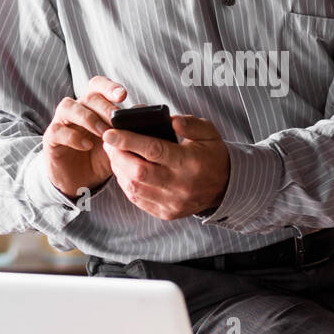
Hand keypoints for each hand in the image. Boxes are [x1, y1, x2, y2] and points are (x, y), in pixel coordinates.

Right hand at [41, 75, 127, 200]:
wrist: (78, 180)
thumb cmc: (98, 156)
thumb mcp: (116, 143)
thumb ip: (126, 128)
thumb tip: (143, 112)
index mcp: (92, 105)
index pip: (97, 85)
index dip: (109, 87)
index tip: (123, 95)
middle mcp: (76, 109)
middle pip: (88, 96)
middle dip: (105, 107)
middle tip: (117, 121)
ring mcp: (61, 122)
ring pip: (69, 107)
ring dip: (89, 118)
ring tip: (104, 133)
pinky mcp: (51, 138)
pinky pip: (58, 130)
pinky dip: (73, 136)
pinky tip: (86, 145)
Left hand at [102, 115, 230, 220]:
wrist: (225, 187)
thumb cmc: (212, 155)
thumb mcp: (208, 132)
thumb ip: (190, 123)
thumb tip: (170, 121)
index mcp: (189, 162)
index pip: (153, 151)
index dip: (128, 141)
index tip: (110, 133)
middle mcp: (180, 185)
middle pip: (138, 172)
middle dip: (118, 155)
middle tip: (109, 142)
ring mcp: (172, 202)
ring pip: (134, 188)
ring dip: (119, 170)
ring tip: (115, 155)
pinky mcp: (166, 213)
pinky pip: (138, 200)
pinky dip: (127, 184)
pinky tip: (125, 171)